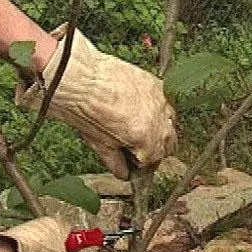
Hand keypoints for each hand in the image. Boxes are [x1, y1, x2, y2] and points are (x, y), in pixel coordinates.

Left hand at [15, 24, 177, 179]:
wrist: (82, 77)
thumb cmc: (86, 110)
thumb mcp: (99, 144)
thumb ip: (116, 161)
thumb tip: (123, 173)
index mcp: (148, 142)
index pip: (155, 160)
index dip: (143, 164)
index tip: (135, 164)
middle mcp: (160, 122)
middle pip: (168, 143)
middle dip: (155, 148)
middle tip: (137, 147)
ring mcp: (161, 102)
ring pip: (170, 122)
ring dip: (159, 128)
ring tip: (140, 127)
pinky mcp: (156, 84)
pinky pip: (164, 102)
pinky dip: (156, 109)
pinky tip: (140, 109)